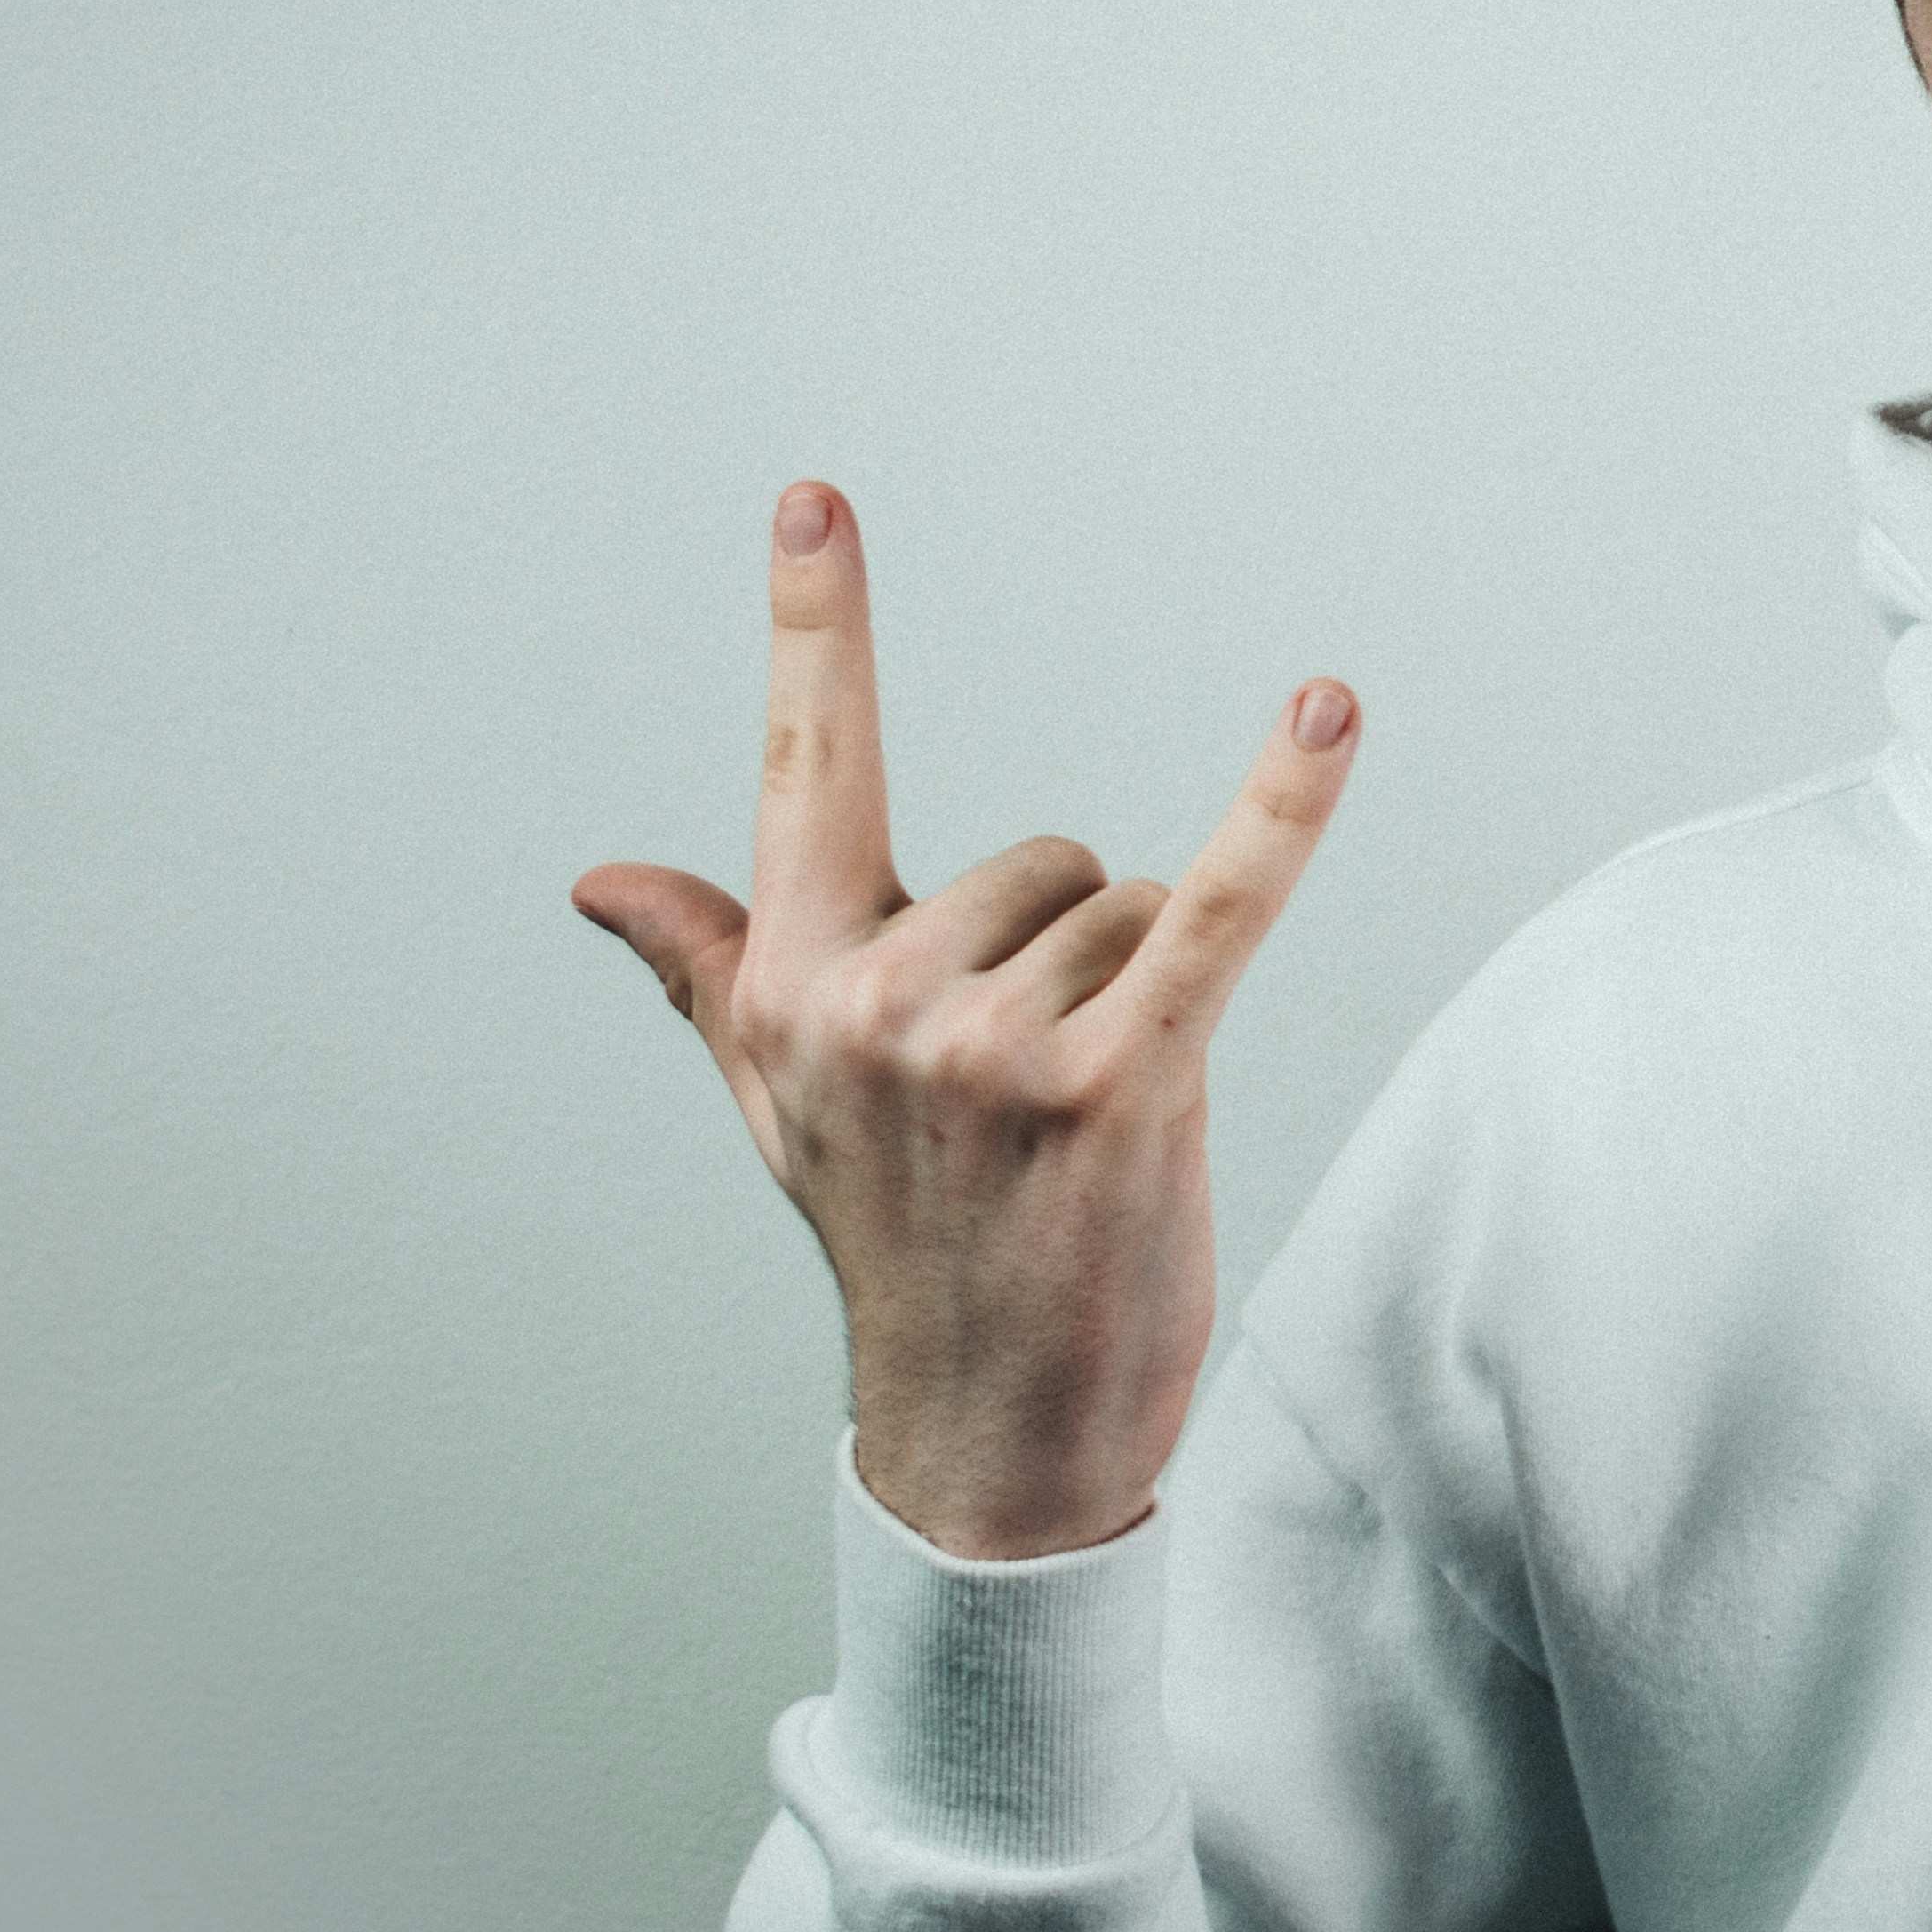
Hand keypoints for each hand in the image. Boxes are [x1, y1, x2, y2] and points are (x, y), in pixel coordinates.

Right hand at [571, 480, 1361, 1557]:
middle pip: (1046, 859)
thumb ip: (708, 968)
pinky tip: (1329, 715)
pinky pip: (1213, 912)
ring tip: (1088, 1136)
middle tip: (1036, 1107)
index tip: (816, 496)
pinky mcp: (1112, 1090)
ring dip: (1140, 1006)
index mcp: (790, 986)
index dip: (818, 625)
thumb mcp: (785, 1105)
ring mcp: (984, 1051)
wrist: (995, 1436)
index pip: (810, 765)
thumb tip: (601, 879)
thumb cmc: (907, 1246)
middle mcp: (871, 1003)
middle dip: (1071, 959)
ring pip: (1130, 910)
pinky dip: (1282, 814)